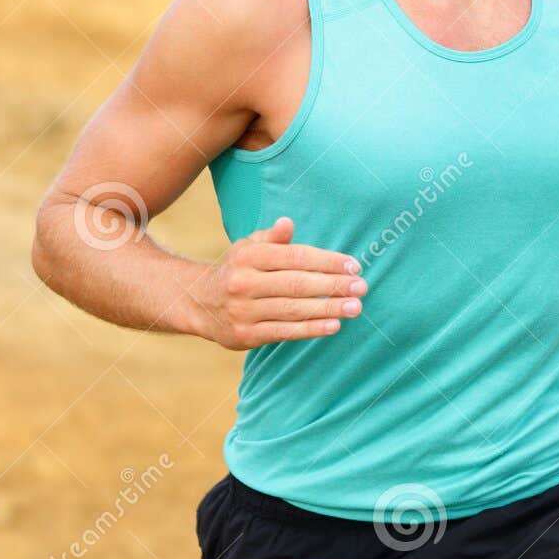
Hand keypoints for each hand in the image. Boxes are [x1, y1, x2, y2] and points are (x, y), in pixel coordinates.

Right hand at [187, 217, 366, 349]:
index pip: (296, 257)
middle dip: (333, 285)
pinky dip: (311, 329)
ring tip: (355, 307)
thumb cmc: (236, 270)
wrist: (197, 302)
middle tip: (361, 287)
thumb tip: (288, 223)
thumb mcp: (248, 247)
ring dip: (328, 309)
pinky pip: (284, 332)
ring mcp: (244, 310)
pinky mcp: (246, 335)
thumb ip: (272, 238)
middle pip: (297, 284)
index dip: (327, 261)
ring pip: (294, 309)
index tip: (353, 265)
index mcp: (249, 256)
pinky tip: (334, 325)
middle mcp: (244, 282)